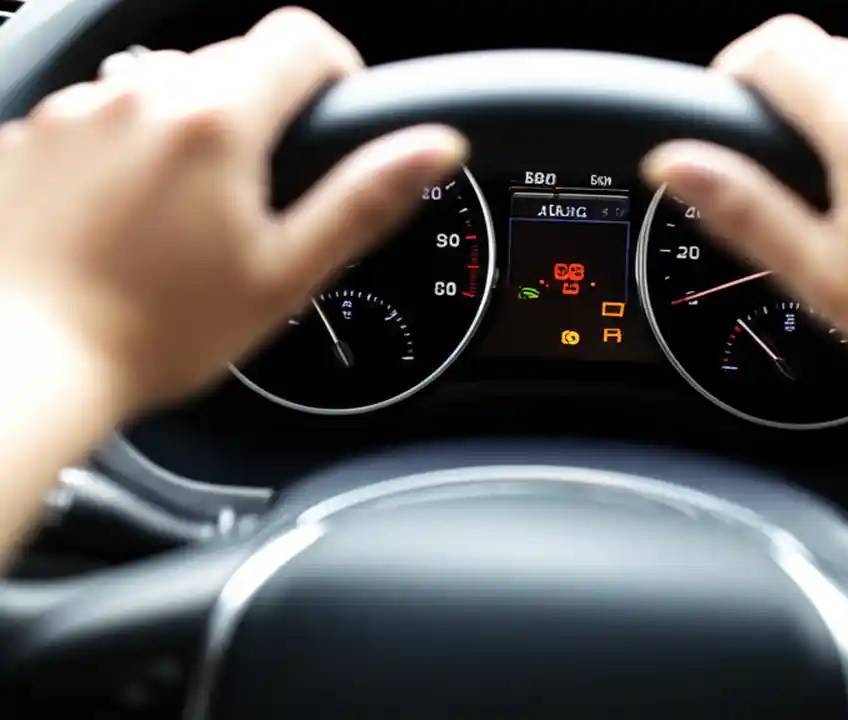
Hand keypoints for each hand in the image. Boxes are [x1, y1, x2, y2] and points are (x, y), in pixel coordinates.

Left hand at [0, 8, 465, 416]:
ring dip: (186, 130)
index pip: (300, 38)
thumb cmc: (152, 333)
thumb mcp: (285, 274)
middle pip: (230, 61)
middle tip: (254, 197)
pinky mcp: (29, 136)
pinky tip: (120, 221)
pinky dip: (120, 152)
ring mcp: (75, 111)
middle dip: (257, 112)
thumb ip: (365, 199)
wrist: (22, 365)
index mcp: (216, 123)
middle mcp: (139, 95)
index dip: (334, 67)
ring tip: (179, 218)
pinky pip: (96, 116)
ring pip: (160, 86)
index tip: (329, 113)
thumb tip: (437, 148)